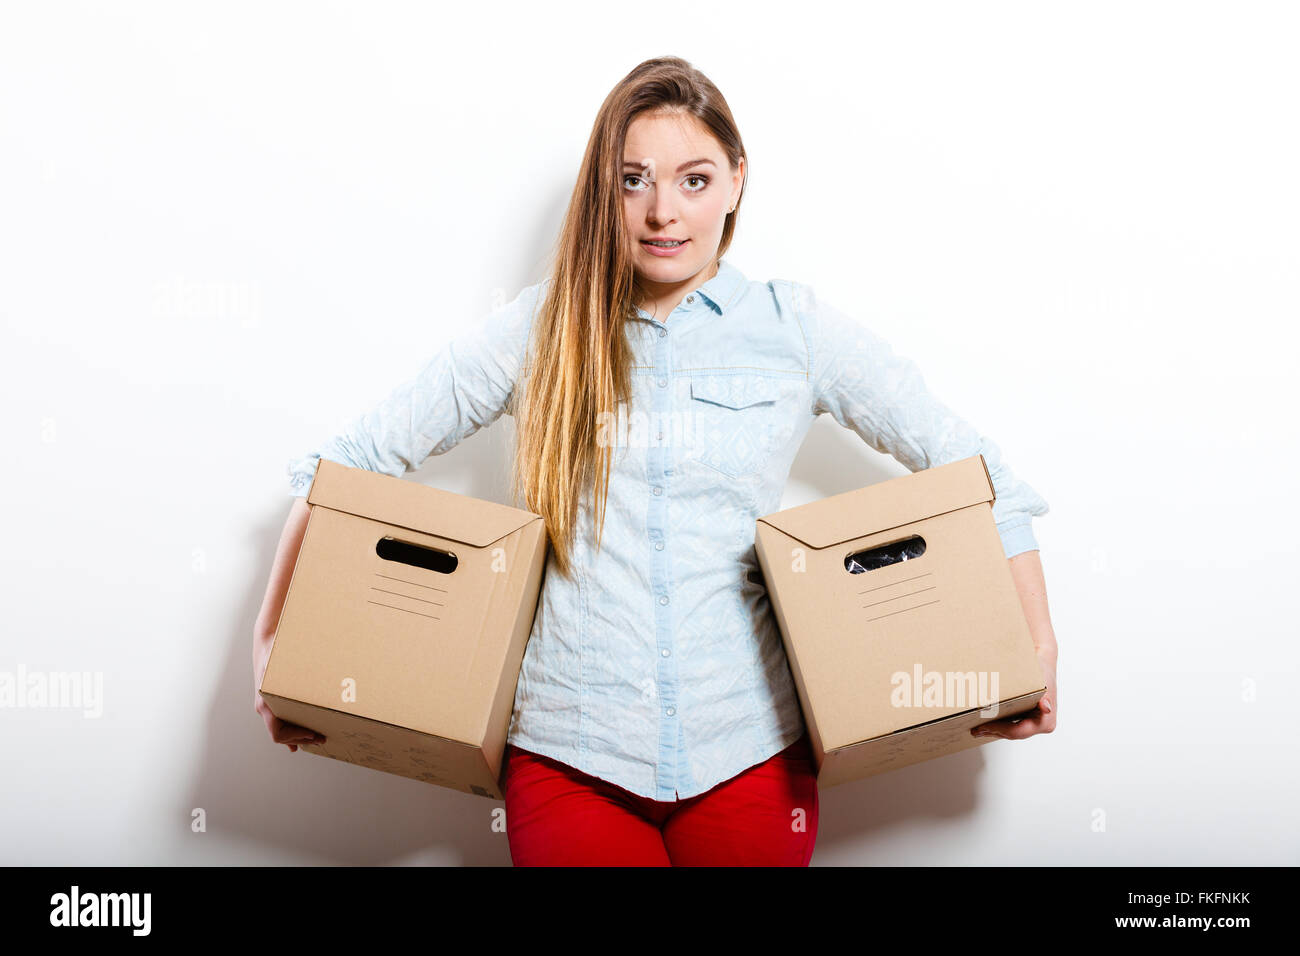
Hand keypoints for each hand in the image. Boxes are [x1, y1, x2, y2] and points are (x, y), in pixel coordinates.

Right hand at [253, 627, 325, 751]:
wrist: (266, 639)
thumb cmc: (279, 650)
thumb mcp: (289, 664)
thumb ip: (303, 676)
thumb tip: (321, 685)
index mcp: (266, 703)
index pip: (278, 733)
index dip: (296, 737)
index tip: (314, 734)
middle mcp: (264, 707)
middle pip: (282, 735)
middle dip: (302, 738)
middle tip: (323, 739)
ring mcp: (267, 704)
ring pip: (280, 729)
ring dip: (298, 735)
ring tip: (316, 737)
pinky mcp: (271, 700)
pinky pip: (280, 721)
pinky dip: (291, 730)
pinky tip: (301, 736)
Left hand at [970, 641, 1056, 740]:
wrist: (1042, 662)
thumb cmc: (1042, 671)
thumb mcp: (1044, 681)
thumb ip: (1045, 696)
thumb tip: (1046, 708)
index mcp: (1046, 722)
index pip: (1019, 732)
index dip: (1001, 730)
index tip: (986, 726)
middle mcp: (1040, 725)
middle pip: (1013, 734)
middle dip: (994, 732)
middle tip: (975, 729)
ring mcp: (1032, 723)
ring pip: (1010, 732)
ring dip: (993, 731)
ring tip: (976, 729)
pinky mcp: (1025, 719)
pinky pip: (1010, 725)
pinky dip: (997, 724)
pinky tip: (984, 723)